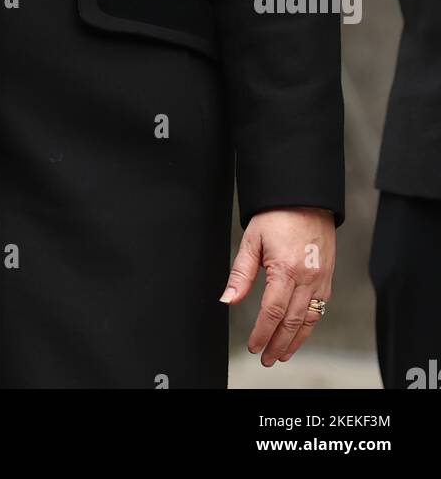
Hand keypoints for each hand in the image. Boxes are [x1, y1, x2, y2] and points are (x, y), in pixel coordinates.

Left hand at [220, 207, 334, 365]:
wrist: (305, 198)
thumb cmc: (277, 215)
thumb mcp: (252, 240)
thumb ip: (241, 273)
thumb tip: (228, 299)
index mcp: (285, 269)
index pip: (272, 312)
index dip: (262, 333)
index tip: (253, 346)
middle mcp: (307, 278)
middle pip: (291, 322)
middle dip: (278, 344)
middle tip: (266, 359)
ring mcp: (320, 279)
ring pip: (308, 319)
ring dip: (295, 340)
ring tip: (282, 354)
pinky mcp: (327, 277)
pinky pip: (319, 308)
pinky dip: (308, 325)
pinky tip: (299, 332)